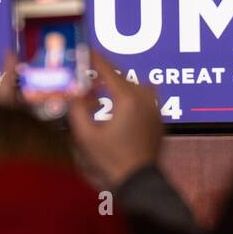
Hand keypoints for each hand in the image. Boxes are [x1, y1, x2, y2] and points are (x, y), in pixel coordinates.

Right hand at [67, 52, 163, 187]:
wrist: (138, 182)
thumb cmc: (112, 161)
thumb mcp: (85, 136)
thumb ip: (77, 109)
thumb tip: (74, 92)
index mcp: (128, 100)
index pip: (109, 70)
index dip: (95, 59)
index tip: (85, 51)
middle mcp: (146, 99)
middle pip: (122, 76)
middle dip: (104, 74)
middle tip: (87, 74)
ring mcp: (155, 108)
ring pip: (135, 85)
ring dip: (118, 84)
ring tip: (100, 90)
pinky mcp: (159, 118)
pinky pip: (145, 97)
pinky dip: (130, 96)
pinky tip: (117, 106)